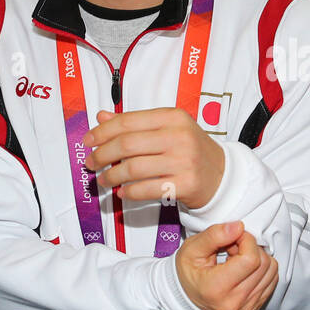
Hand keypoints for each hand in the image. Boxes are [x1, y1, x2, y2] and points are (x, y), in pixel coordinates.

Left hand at [85, 108, 224, 207]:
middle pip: (127, 145)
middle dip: (102, 155)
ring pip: (133, 169)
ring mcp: (184, 161)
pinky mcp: (185, 184)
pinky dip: (128, 192)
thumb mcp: (167, 128)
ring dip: (111, 176)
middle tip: (91, 163)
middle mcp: (179, 136)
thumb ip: (135, 123)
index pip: (128, 121)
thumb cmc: (190, 149)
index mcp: (172, 117)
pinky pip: (145, 189)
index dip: (102, 132)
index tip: (88, 141)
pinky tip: (122, 192)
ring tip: (104, 180)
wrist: (222, 175)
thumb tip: (101, 117)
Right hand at [175, 220, 277, 309]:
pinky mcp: (255, 306)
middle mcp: (234, 302)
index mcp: (216, 288)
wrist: (188, 296)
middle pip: (264, 264)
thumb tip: (239, 227)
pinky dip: (263, 268)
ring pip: (272, 270)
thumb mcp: (192, 248)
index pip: (251, 259)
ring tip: (238, 258)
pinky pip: (273, 279)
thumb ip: (214, 235)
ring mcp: (247, 307)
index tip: (234, 237)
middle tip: (233, 247)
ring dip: (259, 257)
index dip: (246, 240)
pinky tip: (245, 268)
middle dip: (251, 248)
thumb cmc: (189, 271)